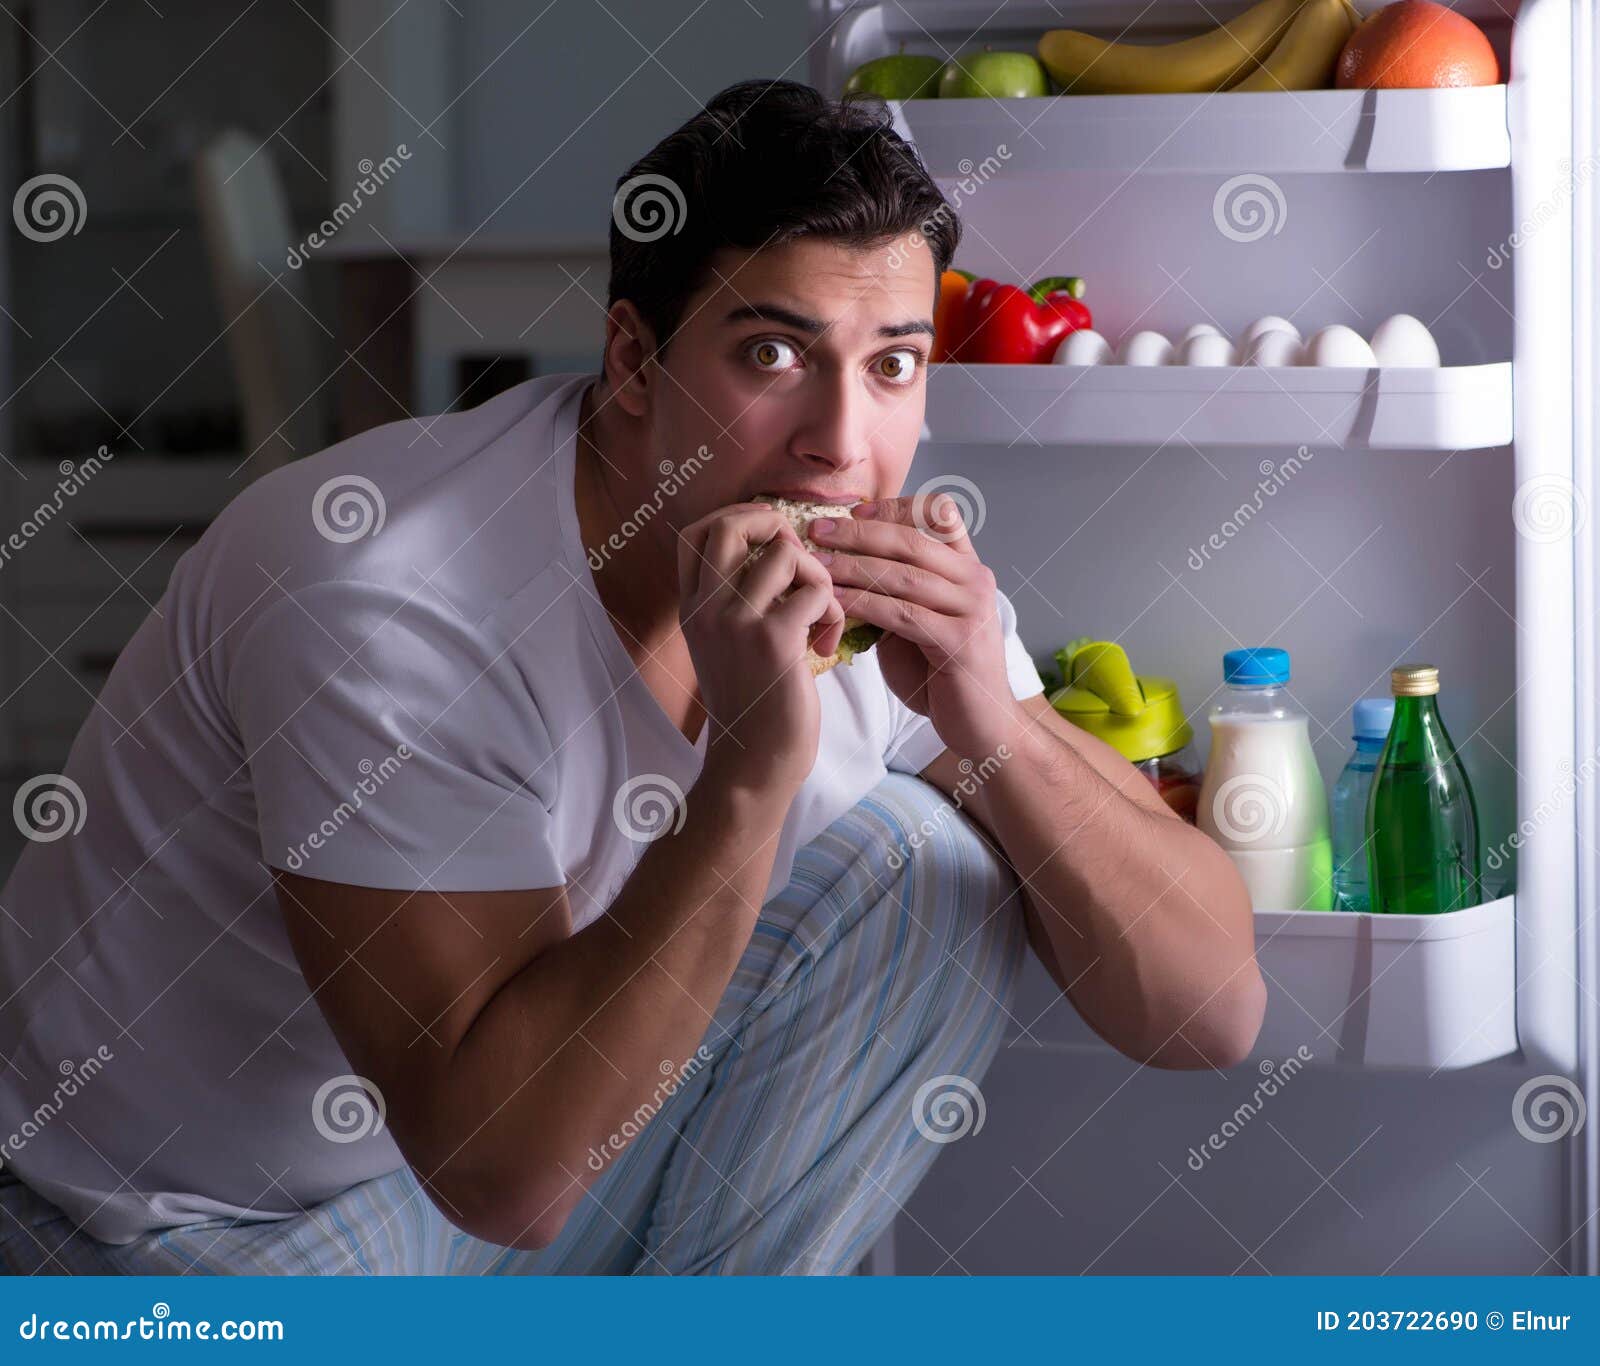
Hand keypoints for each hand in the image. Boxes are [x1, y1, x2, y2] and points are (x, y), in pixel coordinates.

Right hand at [678, 502, 845, 792]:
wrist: (754, 764)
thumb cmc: (754, 707)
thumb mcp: (728, 647)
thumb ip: (737, 602)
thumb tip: (779, 552)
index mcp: (692, 608)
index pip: (695, 532)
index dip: (737, 518)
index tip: (770, 539)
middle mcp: (706, 609)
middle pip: (731, 524)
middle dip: (776, 525)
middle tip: (799, 561)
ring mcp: (735, 623)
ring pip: (786, 553)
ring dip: (818, 577)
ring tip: (821, 615)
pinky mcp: (772, 641)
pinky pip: (816, 591)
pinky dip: (833, 609)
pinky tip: (827, 641)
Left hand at [811, 493, 1022, 762]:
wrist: (983, 725)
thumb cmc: (943, 674)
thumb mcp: (920, 622)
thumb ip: (895, 594)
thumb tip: (842, 567)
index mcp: (968, 568)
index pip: (940, 513)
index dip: (896, 507)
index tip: (854, 512)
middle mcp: (975, 581)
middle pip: (912, 540)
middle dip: (859, 532)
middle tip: (818, 530)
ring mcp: (971, 609)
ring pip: (904, 575)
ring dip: (853, 567)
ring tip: (816, 564)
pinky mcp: (959, 642)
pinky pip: (902, 614)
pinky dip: (864, 605)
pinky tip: (836, 603)